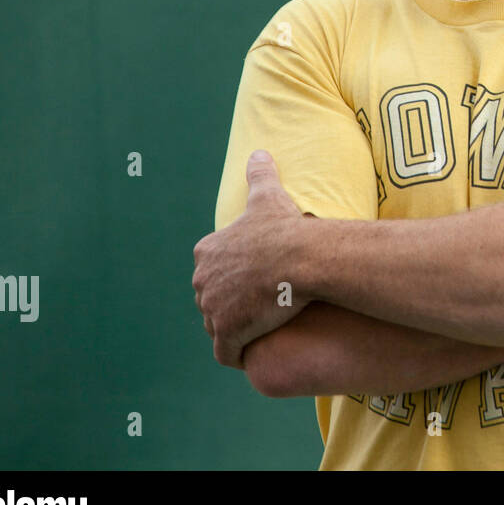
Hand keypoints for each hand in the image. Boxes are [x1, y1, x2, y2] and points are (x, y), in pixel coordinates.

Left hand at [193, 150, 309, 367]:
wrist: (301, 258)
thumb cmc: (286, 228)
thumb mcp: (269, 196)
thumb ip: (260, 174)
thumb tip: (259, 150)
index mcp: (207, 251)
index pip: (213, 272)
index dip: (235, 279)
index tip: (258, 281)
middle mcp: (202, 281)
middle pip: (213, 301)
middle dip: (231, 306)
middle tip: (263, 306)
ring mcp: (212, 310)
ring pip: (219, 327)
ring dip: (236, 330)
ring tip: (262, 328)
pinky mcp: (227, 333)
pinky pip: (227, 353)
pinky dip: (238, 354)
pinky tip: (254, 352)